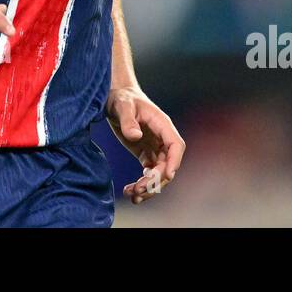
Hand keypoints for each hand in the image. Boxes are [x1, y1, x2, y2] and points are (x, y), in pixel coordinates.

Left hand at [106, 86, 184, 203]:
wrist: (115, 96)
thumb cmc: (122, 97)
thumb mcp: (123, 105)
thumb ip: (128, 120)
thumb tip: (135, 136)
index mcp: (162, 124)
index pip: (176, 145)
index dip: (174, 161)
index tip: (167, 175)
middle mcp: (161, 138)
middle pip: (167, 164)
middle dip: (156, 179)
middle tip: (139, 189)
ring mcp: (154, 147)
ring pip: (159, 172)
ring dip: (149, 186)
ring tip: (133, 195)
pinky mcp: (145, 153)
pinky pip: (148, 172)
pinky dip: (142, 183)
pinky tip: (130, 191)